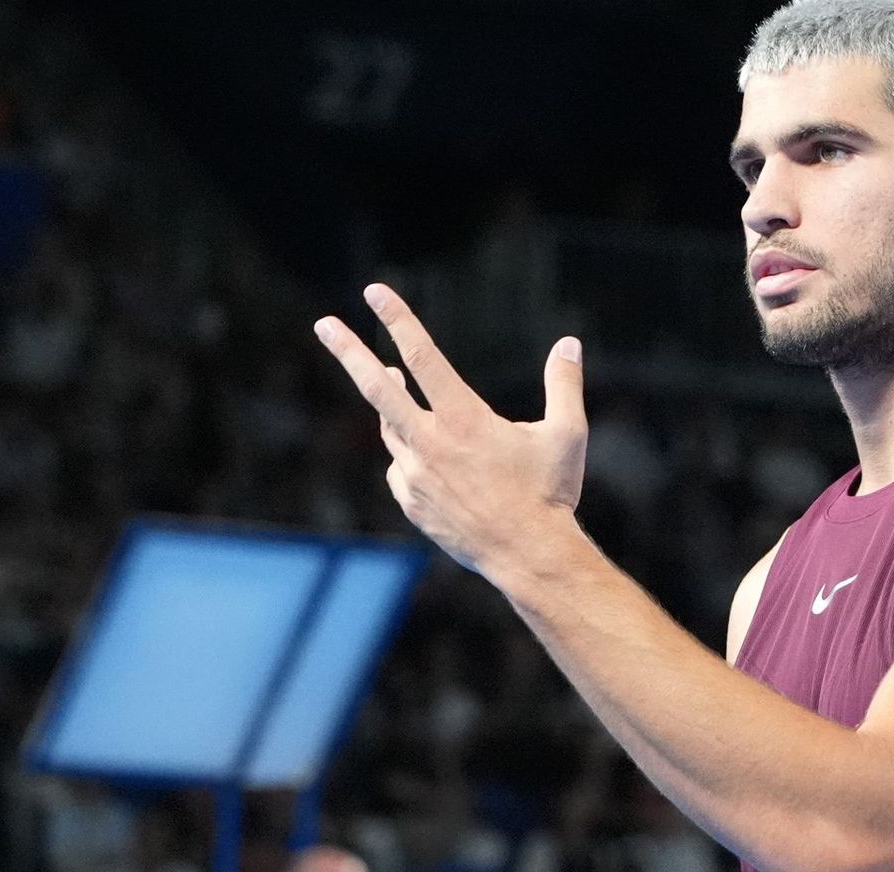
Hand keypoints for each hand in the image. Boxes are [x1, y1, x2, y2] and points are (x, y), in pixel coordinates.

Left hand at [315, 283, 586, 578]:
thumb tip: (570, 344)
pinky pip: (402, 470)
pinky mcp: (412, 503)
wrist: (528, 556)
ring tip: (392, 381)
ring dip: (391, 403)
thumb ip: (564, 384)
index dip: (398, 319)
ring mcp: (416, 476)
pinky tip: (432, 460)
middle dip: (348, 351)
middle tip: (323, 325)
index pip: (423, 356)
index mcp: (465, 419)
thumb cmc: (551, 493)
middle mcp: (431, 443)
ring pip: (392, 429)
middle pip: (378, 388)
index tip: (374, 292)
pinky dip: (412, 458)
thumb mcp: (567, 434)